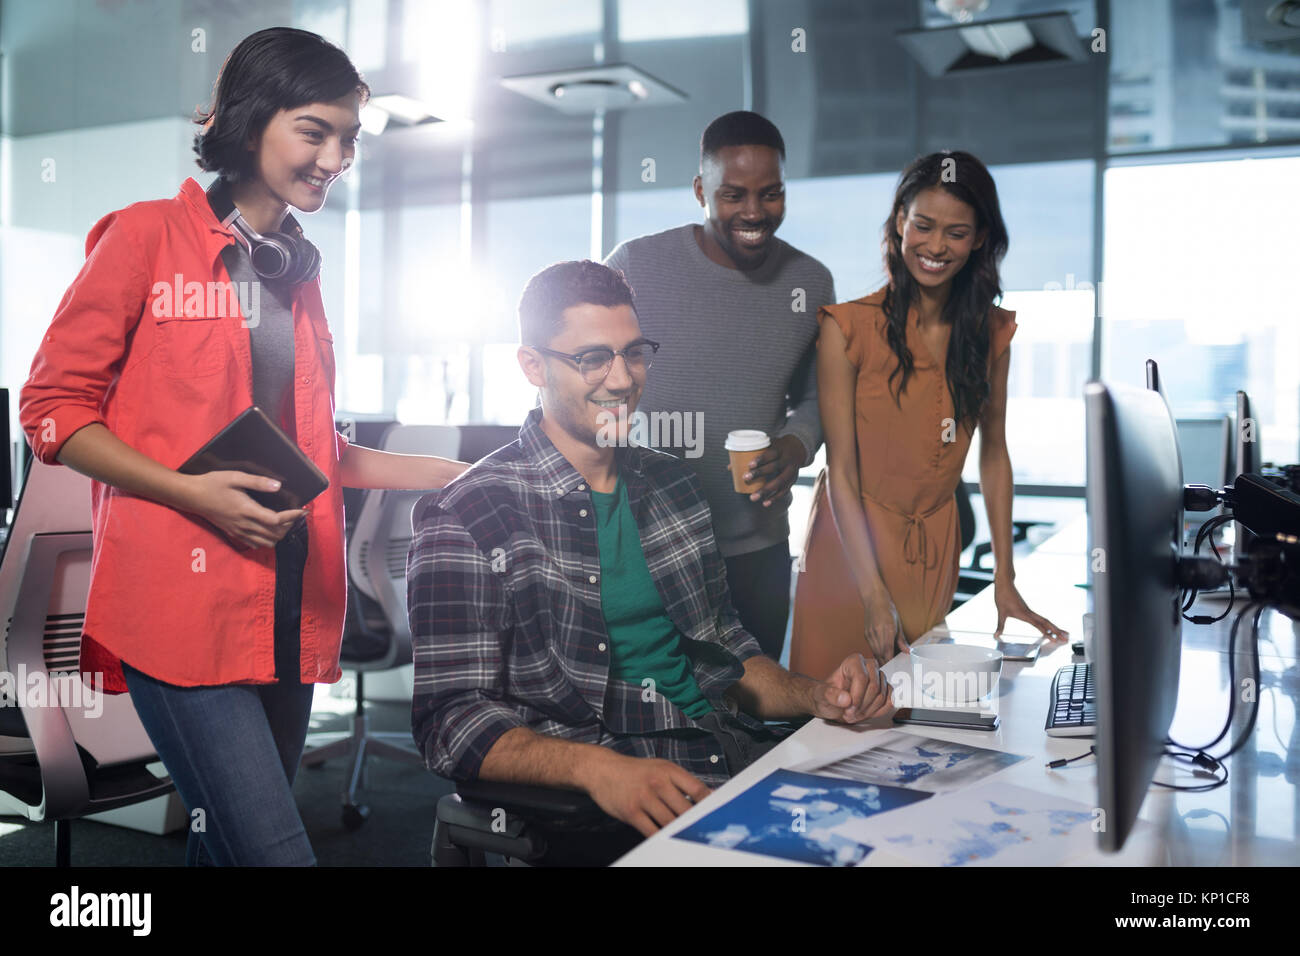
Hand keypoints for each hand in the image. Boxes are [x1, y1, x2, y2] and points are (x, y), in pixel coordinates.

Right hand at [184, 471, 306, 550]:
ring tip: (286, 522)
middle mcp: (244, 524)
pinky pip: (255, 543)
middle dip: (290, 526)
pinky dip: (267, 539)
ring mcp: (239, 531)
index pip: (276, 520)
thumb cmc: (213, 484)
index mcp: (247, 510)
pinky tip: (269, 529)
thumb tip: (278, 486)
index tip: (303, 511)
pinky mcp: (234, 534)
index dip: (293, 517)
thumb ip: (258, 482)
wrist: (192, 496)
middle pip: (275, 534)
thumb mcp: (235, 477)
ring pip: (267, 542)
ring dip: (280, 534)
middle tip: (297, 514)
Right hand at [581, 752, 711, 838]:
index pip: (697, 789)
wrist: (602, 769)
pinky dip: (661, 838)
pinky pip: (651, 831)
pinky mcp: (631, 812)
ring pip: (670, 822)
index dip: (710, 805)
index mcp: (669, 770)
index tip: (717, 815)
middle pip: (686, 809)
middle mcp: (658, 782)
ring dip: (679, 831)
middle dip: (696, 823)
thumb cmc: (635, 771)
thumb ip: (681, 782)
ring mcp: (644, 798)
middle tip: (704, 833)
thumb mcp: (660, 768)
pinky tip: (666, 840)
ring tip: (687, 838)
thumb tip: (707, 796)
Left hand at [730, 434, 804, 507]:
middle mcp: (788, 460)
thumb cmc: (776, 447)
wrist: (799, 449)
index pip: (771, 453)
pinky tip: (765, 503)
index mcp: (780, 449)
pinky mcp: (793, 480)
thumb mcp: (767, 445)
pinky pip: (784, 490)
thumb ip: (750, 455)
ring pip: (780, 482)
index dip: (761, 459)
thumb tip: (730, 467)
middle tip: (745, 478)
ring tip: (753, 498)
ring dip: (766, 490)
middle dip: (760, 473)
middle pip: (775, 467)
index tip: (749, 465)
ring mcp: (792, 471)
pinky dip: (775, 498)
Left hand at [808, 653, 893, 723]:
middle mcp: (868, 667)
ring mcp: (879, 678)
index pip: (862, 677)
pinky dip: (878, 712)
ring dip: (867, 711)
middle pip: (874, 687)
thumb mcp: (821, 695)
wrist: (831, 703)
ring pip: (882, 696)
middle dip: (861, 705)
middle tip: (849, 714)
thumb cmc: (827, 695)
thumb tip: (846, 699)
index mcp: (853, 662)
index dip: (857, 696)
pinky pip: (890, 701)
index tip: (848, 709)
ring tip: (854, 714)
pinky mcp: (885, 690)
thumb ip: (831, 695)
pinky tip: (865, 713)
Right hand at [863, 587, 908, 660]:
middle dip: (886, 662)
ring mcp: (870, 633)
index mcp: (887, 629)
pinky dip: (876, 652)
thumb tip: (907, 651)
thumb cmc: (888, 609)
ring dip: (880, 658)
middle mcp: (877, 632)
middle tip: (891, 669)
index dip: (890, 660)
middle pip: (880, 653)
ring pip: (875, 651)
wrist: (874, 600)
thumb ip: (901, 639)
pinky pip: (871, 647)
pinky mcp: (866, 634)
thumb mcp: (898, 624)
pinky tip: (881, 655)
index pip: (888, 650)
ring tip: (886, 664)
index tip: (894, 667)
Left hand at [993, 578, 1067, 640]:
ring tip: (1064, 634)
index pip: (1039, 626)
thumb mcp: (1000, 612)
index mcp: (1025, 614)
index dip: (1047, 633)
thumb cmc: (1003, 596)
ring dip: (1055, 628)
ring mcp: (1030, 611)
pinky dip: (1048, 624)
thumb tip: (996, 635)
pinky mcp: (1028, 610)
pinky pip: (1041, 618)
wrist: (1005, 583)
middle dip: (1057, 631)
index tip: (1055, 640)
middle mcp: (1030, 613)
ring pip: (1045, 620)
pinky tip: (1051, 628)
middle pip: (1047, 623)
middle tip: (1066, 639)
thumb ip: (1000, 625)